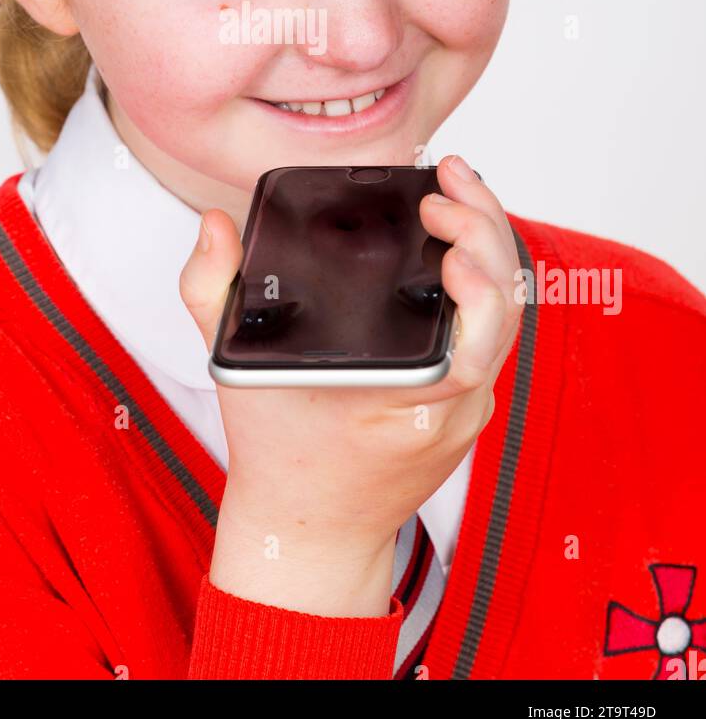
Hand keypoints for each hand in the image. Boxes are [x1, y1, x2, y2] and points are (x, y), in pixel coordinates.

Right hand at [179, 154, 524, 612]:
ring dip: (491, 249)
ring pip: (507, 319)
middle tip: (448, 189)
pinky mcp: (471, 406)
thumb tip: (216, 226)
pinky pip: (493, 335)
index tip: (450, 243)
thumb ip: (211, 291)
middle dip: (487, 235)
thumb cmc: (279, 452)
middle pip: (503, 313)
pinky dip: (486, 281)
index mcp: (403, 405)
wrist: (312, 529)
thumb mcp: (233, 370)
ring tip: (459, 193)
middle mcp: (450, 409)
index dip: (480, 290)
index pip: (473, 345)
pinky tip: (463, 239)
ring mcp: (468, 410)